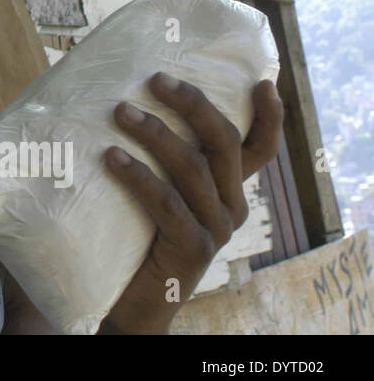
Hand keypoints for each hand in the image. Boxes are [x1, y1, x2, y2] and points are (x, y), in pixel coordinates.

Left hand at [98, 72, 283, 333]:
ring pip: (194, 168)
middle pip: (224, 144)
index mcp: (228, 189)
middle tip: (156, 79)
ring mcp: (215, 229)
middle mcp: (230, 206)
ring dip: (156, 133)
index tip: (265, 82)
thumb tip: (118, 99)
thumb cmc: (137, 234)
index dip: (269, 117)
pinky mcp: (192, 250)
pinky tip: (112, 157)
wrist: (132, 301)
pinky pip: (167, 204)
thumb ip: (158, 157)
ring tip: (120, 111)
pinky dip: (139, 176)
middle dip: (193, 105)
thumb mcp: (156, 192)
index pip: (260, 150)